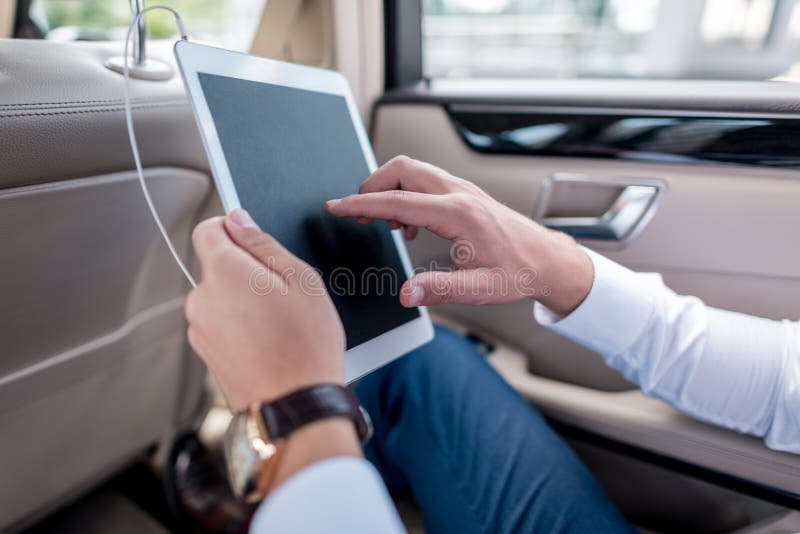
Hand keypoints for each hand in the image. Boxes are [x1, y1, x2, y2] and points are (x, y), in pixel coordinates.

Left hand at [185, 209, 344, 410]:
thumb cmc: (305, 346)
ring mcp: (200, 329)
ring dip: (243, 301)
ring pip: (221, 297)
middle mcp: (202, 299)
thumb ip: (262, 243)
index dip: (232, 229)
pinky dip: (240, 327)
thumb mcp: (300, 280)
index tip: (254, 242)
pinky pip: (221, 324)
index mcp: (223, 272)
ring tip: (279, 324)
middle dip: (245, 271)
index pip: (207, 229)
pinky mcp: (205, 353)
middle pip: (217, 266)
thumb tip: (238, 220)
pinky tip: (269, 342)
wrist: (295, 406)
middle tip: (283, 293)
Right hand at [326, 156, 593, 315]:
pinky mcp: (464, 193)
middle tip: (357, 213)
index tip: (337, 206)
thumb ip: (440, 289)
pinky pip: (425, 180)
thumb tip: (406, 294)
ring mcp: (462, 189)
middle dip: (372, 186)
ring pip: (413, 170)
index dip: (362, 203)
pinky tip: (410, 224)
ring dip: (390, 188)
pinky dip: (406, 193)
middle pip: (402, 169)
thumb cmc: (519, 271)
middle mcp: (459, 193)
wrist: (547, 259)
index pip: (398, 201)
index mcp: (459, 214)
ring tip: (386, 224)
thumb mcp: (480, 288)